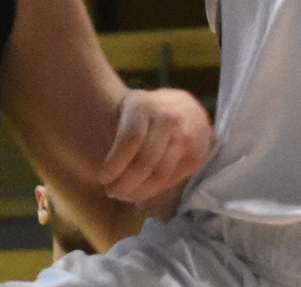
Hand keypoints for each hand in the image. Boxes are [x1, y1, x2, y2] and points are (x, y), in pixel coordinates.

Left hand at [97, 87, 212, 206]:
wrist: (187, 108)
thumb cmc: (149, 112)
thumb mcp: (130, 109)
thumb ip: (117, 131)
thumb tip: (104, 170)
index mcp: (145, 105)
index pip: (130, 140)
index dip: (115, 164)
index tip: (103, 178)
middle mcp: (169, 118)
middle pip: (145, 161)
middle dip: (125, 183)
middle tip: (113, 192)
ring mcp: (186, 136)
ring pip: (160, 173)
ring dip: (140, 191)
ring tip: (126, 195)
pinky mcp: (197, 154)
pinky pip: (172, 178)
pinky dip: (155, 190)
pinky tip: (143, 192)